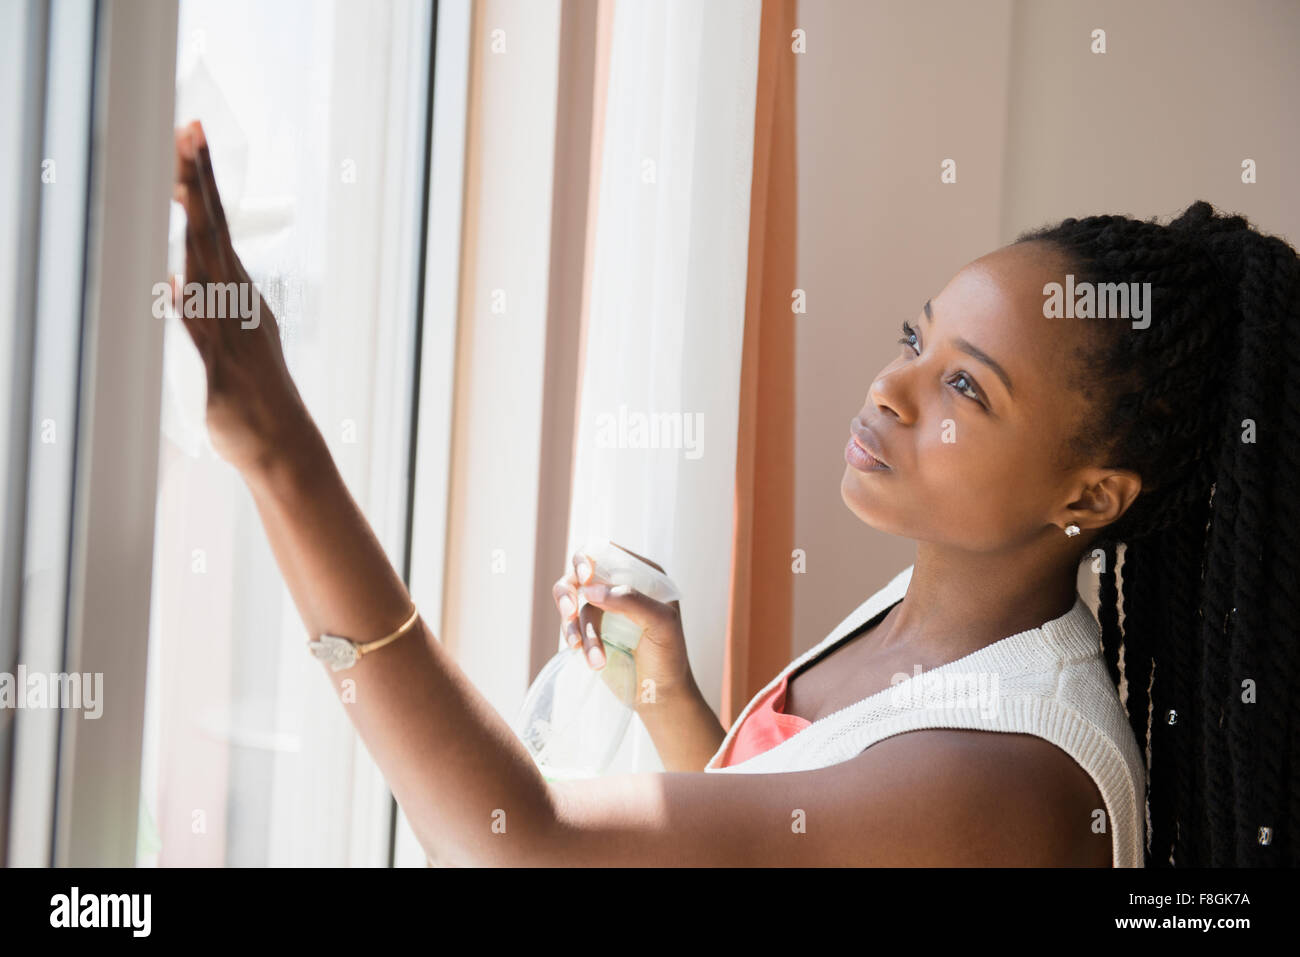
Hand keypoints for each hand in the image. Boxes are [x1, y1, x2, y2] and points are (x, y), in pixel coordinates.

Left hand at [171, 119, 311, 476]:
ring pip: (205, 273)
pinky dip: (186, 310)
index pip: (215, 223)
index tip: (192, 132)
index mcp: (237, 293)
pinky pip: (198, 337)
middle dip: (198, 182)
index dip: (203, 179)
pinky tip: (173, 282)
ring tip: (177, 186)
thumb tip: (178, 272)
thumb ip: (211, 301)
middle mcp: (234, 304)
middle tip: (189, 131)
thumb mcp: (238, 334)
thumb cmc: (256, 393)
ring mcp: (228, 334)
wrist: (282, 443)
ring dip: (192, 230)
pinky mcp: (218, 372)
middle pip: (211, 233)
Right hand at [551, 542, 693, 704]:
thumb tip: (591, 588)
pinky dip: (575, 638)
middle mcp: (619, 586)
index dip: (588, 560)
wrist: (660, 695)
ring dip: (575, 626)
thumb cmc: (668, 657)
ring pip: (571, 601)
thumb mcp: (660, 624)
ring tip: (585, 652)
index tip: (585, 579)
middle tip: (569, 612)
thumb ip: (631, 600)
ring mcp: (603, 608)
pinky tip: (591, 659)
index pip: (606, 553)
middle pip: (579, 572)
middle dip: (569, 591)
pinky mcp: (591, 629)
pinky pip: (571, 624)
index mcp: (642, 575)